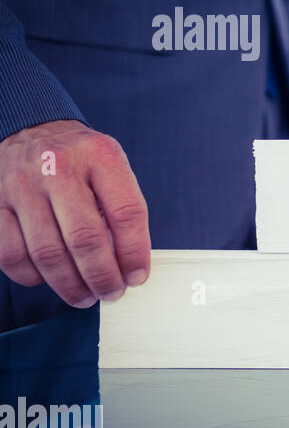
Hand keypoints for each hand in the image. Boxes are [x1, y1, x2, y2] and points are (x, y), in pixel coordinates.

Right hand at [0, 120, 149, 305]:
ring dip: (70, 285)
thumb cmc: (80, 160)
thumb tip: (129, 267)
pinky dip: (32, 276)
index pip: (126, 213)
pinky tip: (48, 279)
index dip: (135, 253)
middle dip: (102, 277)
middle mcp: (58, 167)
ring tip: (85, 296)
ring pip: (47, 253)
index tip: (137, 277)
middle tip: (111, 293)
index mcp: (100, 156)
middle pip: (85, 239)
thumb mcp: (110, 167)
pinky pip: (11, 254)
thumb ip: (120, 209)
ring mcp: (21, 185)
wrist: (31, 131)